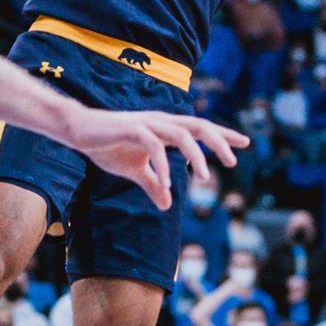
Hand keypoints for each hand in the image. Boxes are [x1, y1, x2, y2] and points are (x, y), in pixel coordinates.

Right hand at [62, 107, 245, 208]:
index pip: (200, 129)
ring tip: (205, 178)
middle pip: (198, 126)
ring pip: (181, 134)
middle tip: (234, 161)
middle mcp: (161, 121)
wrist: (80, 132)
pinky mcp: (132, 128)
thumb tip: (168, 204)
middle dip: (219, 141)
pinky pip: (154, 146)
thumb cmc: (108, 146)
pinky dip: (163, 165)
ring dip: (195, 155)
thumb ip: (154, 184)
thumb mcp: (135, 171)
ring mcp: (147, 123)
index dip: (223, 135)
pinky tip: (167, 184)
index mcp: (165, 128)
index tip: (245, 143)